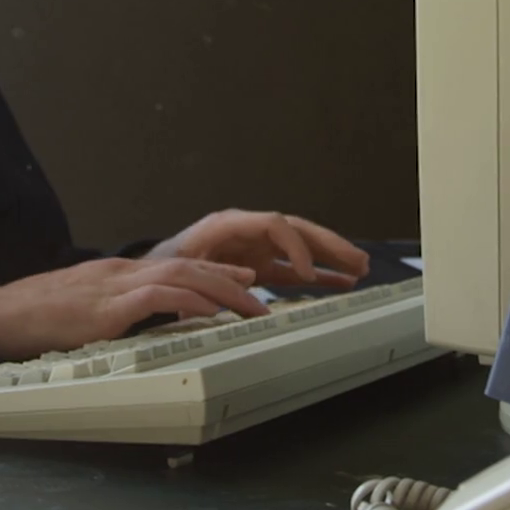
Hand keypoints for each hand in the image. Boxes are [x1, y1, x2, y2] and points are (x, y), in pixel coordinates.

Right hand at [0, 257, 267, 366]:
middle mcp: (120, 273)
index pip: (175, 265)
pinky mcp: (105, 309)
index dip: (213, 270)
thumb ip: (108, 312)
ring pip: (182, 276)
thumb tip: (128, 326)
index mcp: (115, 274)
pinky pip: (156, 298)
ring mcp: (113, 288)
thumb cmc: (29, 317)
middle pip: (188, 265)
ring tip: (250, 306)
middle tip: (259, 296)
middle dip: (229, 280)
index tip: (241, 277)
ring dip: (222, 291)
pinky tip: (208, 312)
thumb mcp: (79, 309)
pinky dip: (187, 302)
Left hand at [147, 209, 369, 290]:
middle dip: (329, 244)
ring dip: (331, 257)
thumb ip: (210, 273)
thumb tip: (243, 284)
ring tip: (360, 268)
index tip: (305, 273)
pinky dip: (318, 275)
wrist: (150, 274)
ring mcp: (256, 249)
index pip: (273, 224)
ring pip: (302, 248)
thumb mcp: (180, 266)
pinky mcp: (259, 267)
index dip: (294, 246)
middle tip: (357, 260)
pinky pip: (294, 270)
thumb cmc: (162, 266)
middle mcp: (248, 233)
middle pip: (297, 230)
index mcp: (229, 225)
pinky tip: (341, 282)